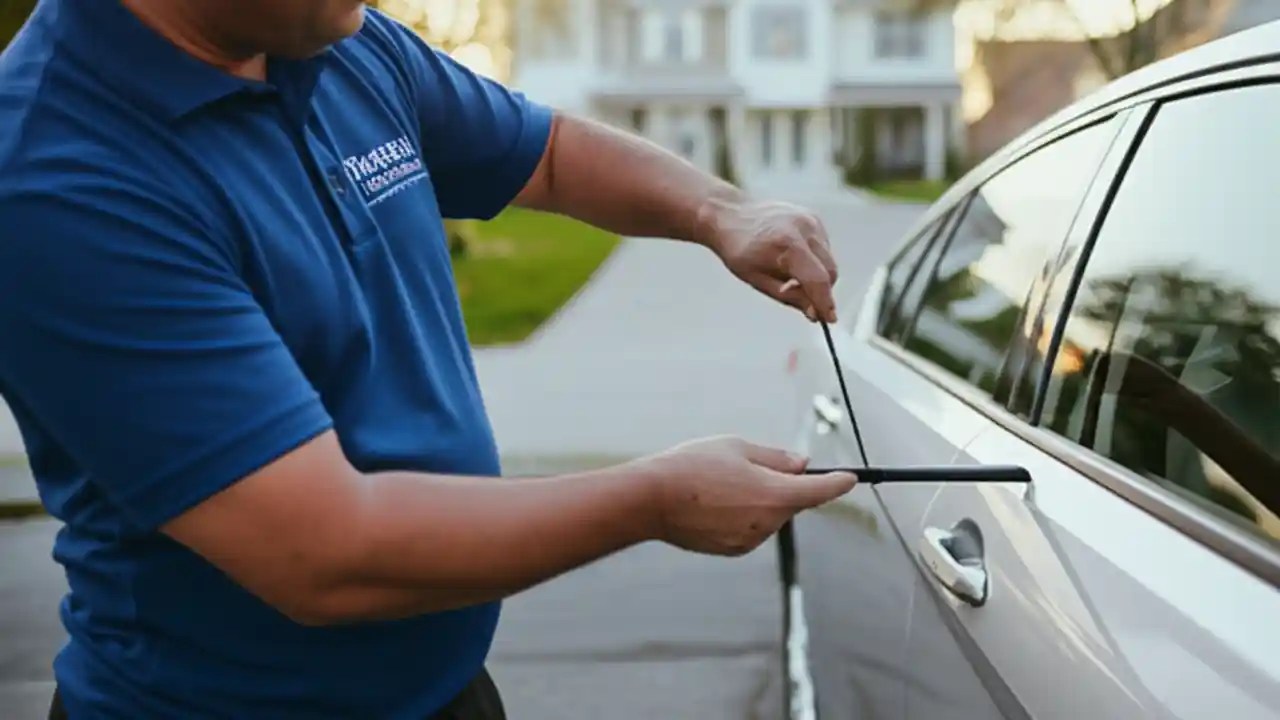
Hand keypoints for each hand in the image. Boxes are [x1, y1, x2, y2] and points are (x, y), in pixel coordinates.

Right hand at [635, 436, 856, 555]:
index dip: (839, 483)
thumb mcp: (738, 448)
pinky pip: (751, 529)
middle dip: (784, 485)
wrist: (651, 499)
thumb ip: (776, 458)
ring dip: (760, 500)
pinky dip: (744, 515)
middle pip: (792, 503)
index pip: (820, 491)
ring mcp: (749, 541)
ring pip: (770, 516)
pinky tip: (715, 501)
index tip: (850, 478)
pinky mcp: (732, 550)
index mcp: (775, 495)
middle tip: (755, 465)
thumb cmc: (693, 465)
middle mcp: (767, 523)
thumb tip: (802, 466)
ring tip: (723, 483)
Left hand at [699, 198, 839, 322]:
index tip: (829, 319)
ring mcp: (810, 220)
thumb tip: (814, 312)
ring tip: (789, 275)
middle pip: (830, 271)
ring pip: (829, 260)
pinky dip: (815, 260)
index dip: (825, 303)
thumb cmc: (737, 248)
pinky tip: (792, 259)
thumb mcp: (757, 280)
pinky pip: (823, 247)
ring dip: (817, 275)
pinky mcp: (813, 217)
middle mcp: (804, 228)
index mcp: (787, 244)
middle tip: (803, 301)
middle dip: (821, 290)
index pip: (817, 279)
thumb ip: (788, 297)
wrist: (729, 215)